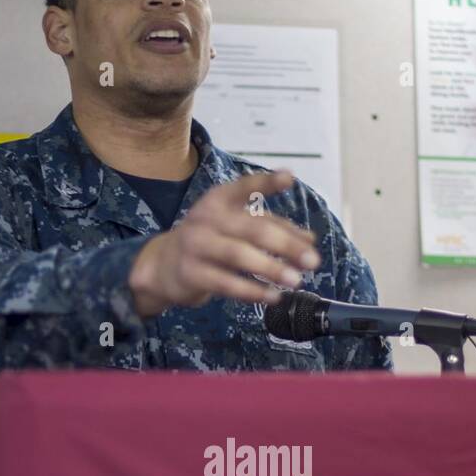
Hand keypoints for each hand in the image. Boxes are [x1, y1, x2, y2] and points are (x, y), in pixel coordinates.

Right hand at [127, 169, 320, 318]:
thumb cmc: (209, 241)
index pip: (245, 186)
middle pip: (253, 228)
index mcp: (220, 200)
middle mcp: (207, 218)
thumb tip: (309, 240)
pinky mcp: (192, 273)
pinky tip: (272, 296)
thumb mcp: (234, 227)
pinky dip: (252, 291)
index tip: (290, 179)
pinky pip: (227, 283)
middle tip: (312, 260)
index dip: (267, 182)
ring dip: (271, 269)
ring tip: (296, 280)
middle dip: (286, 245)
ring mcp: (197, 245)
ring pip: (240, 256)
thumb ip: (271, 228)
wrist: (163, 265)